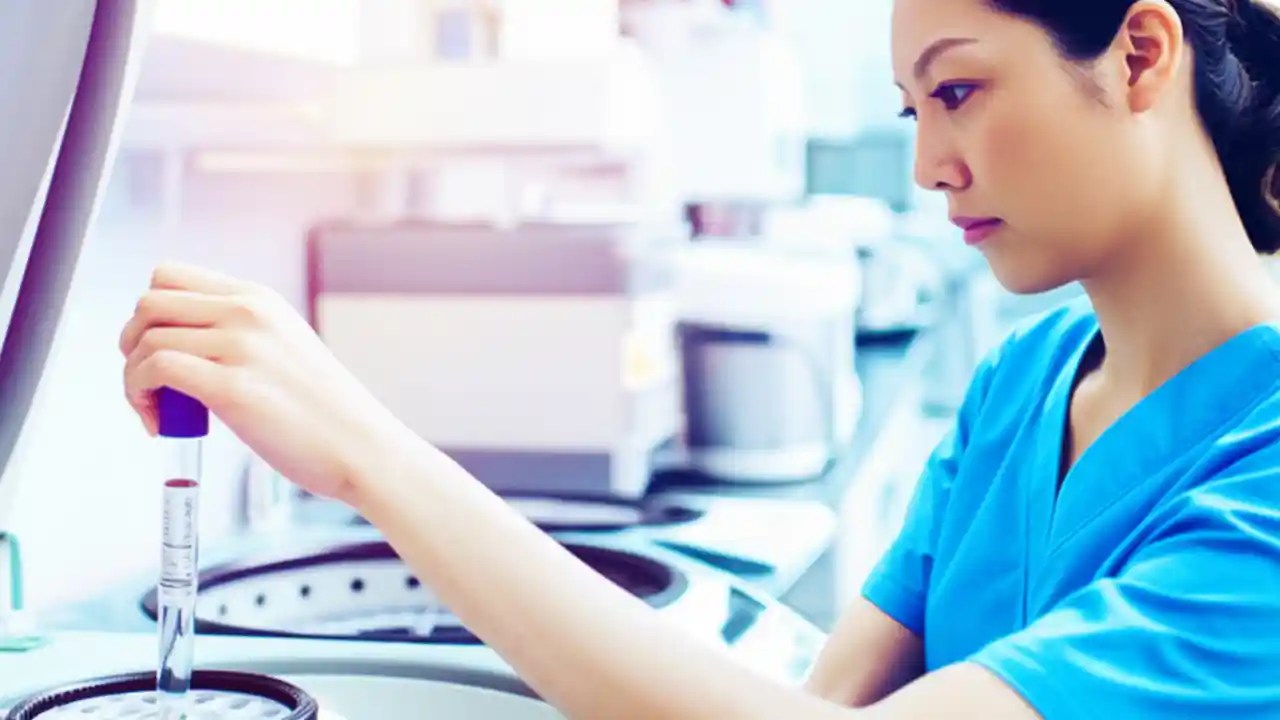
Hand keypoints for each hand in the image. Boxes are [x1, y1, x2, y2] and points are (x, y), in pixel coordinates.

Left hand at [120, 262, 408, 502]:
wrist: (361, 447)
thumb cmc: (325, 413)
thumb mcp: (286, 348)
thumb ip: (242, 335)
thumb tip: (184, 347)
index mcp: (260, 299)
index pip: (169, 276)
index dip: (150, 315)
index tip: (161, 351)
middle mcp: (248, 313)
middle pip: (148, 303)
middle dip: (133, 344)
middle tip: (151, 383)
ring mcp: (240, 347)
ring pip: (146, 339)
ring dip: (134, 378)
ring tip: (159, 411)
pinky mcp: (230, 387)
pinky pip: (154, 370)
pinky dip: (140, 396)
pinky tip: (161, 423)